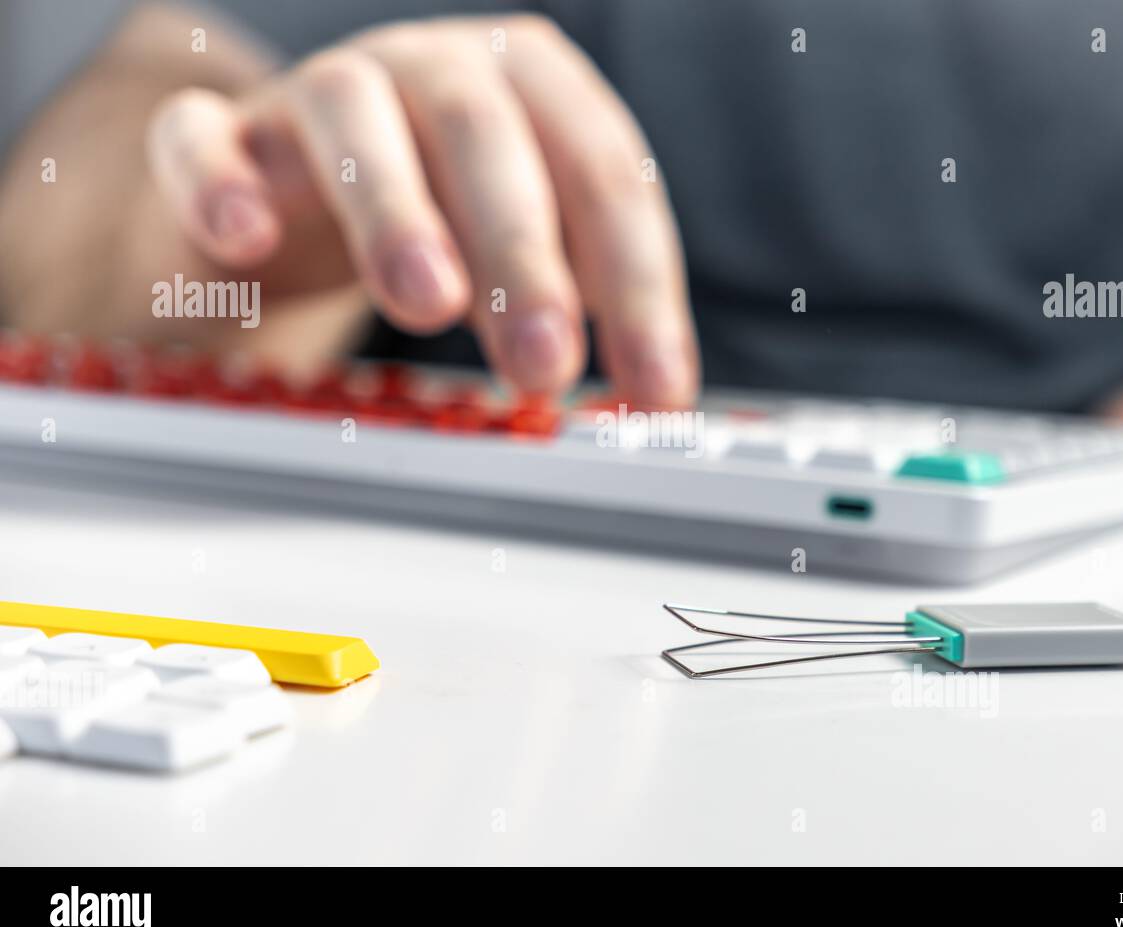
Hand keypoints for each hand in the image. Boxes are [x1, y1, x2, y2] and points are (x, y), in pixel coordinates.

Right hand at [145, 15, 697, 403]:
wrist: (293, 192)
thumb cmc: (436, 218)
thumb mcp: (524, 249)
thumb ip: (581, 297)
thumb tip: (656, 396)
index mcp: (532, 90)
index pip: (606, 173)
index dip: (638, 285)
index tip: (655, 390)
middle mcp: (436, 69)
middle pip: (491, 139)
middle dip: (526, 256)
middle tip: (547, 364)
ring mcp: (325, 89)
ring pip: (357, 119)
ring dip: (397, 213)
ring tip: (430, 306)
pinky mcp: (222, 133)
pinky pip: (202, 138)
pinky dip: (220, 183)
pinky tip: (245, 242)